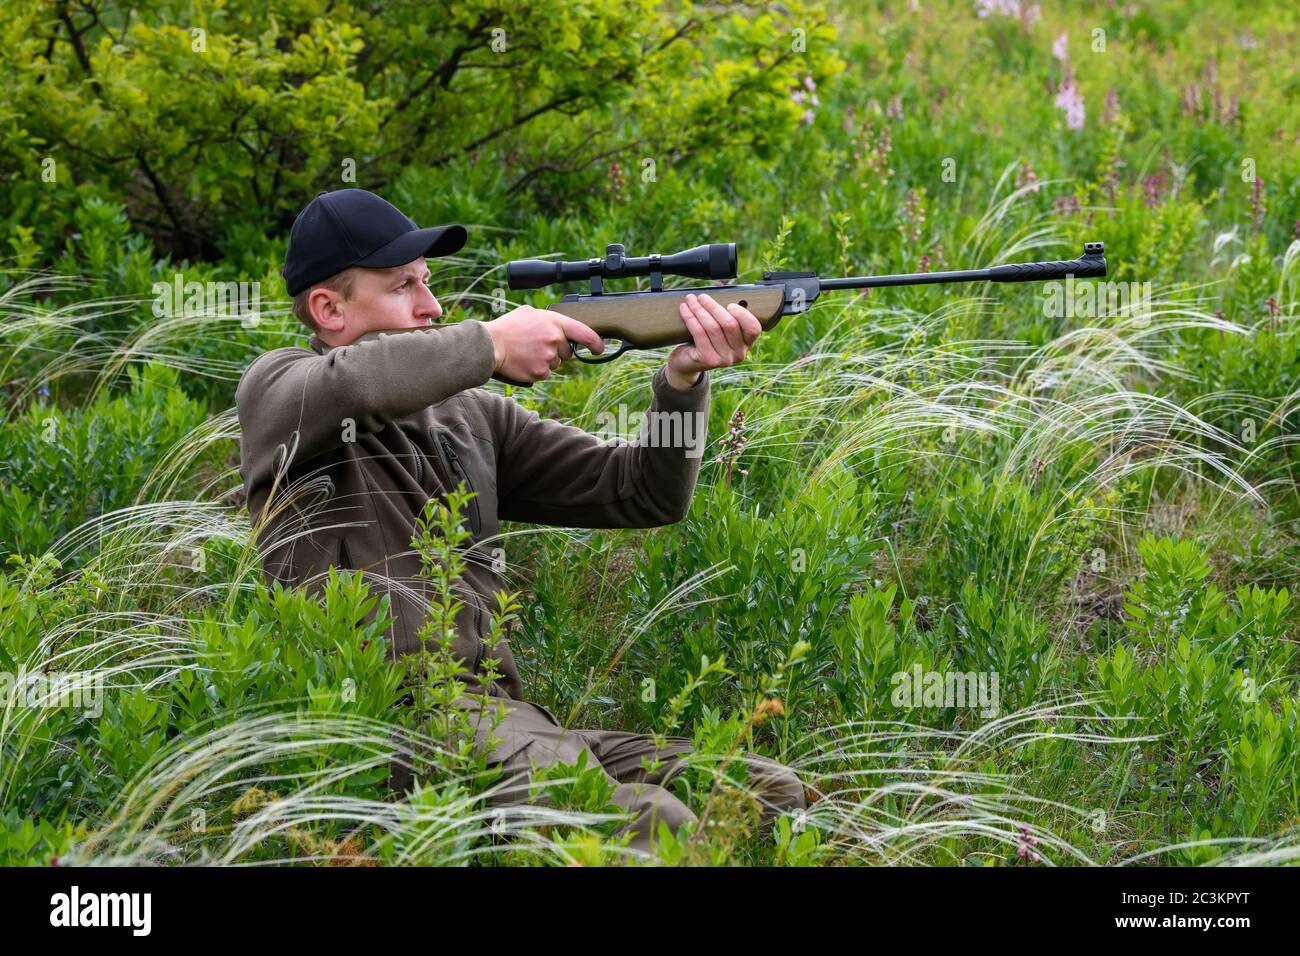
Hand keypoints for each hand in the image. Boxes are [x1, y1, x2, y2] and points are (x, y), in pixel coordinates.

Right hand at [485, 305, 603, 382]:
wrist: (490, 345)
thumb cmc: (508, 328)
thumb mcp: (529, 312)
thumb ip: (547, 318)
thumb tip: (557, 324)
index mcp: (555, 323)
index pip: (585, 333)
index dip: (596, 343)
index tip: (599, 348)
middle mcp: (555, 340)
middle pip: (567, 352)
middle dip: (557, 351)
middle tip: (538, 345)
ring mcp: (548, 357)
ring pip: (556, 364)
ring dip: (546, 360)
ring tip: (528, 352)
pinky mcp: (540, 372)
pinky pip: (545, 373)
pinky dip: (536, 370)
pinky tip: (525, 361)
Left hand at [666, 293, 761, 388]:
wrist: (687, 363)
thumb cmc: (705, 341)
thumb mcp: (720, 330)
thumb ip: (725, 317)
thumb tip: (720, 293)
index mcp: (746, 344)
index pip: (753, 328)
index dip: (743, 314)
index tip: (729, 304)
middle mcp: (739, 354)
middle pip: (729, 324)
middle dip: (713, 306)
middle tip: (701, 297)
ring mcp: (724, 359)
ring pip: (712, 327)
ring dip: (699, 309)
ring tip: (690, 300)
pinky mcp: (708, 360)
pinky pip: (699, 333)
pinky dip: (690, 317)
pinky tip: (684, 309)